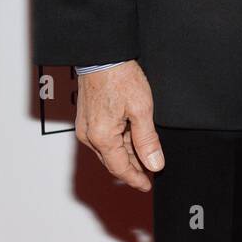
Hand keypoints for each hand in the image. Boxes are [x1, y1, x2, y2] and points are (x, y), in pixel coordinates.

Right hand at [75, 60, 162, 191]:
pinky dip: (118, 143)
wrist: (103, 56)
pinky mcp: (86, 118)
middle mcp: (89, 136)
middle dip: (132, 168)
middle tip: (150, 171)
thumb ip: (147, 140)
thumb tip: (155, 164)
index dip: (135, 179)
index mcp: (102, 138)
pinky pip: (103, 139)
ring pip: (108, 150)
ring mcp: (86, 127)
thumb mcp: (142, 110)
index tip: (147, 185)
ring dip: (126, 155)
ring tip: (145, 156)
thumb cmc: (120, 77)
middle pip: (113, 161)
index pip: (120, 168)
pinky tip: (131, 139)